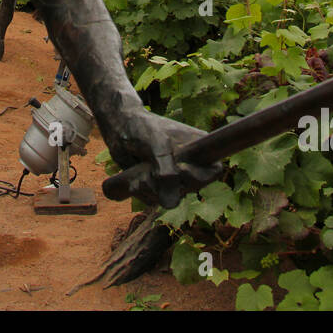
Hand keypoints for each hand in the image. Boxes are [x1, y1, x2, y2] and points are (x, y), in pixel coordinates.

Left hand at [104, 110, 222, 208]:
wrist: (119, 128)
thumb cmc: (141, 128)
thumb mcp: (157, 146)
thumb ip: (167, 172)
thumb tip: (171, 204)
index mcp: (198, 148)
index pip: (213, 170)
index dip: (200, 176)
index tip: (181, 168)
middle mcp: (189, 164)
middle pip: (191, 188)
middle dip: (170, 183)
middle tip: (153, 170)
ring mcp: (173, 176)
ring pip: (170, 198)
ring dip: (151, 188)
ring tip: (141, 171)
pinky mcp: (156, 185)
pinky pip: (153, 200)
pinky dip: (142, 192)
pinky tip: (134, 178)